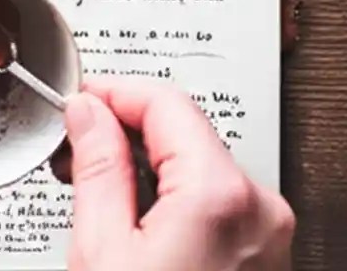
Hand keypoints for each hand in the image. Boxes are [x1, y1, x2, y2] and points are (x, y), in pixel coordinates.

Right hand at [65, 77, 294, 270]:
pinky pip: (217, 204)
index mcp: (220, 197)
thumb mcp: (102, 249)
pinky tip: (137, 222)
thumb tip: (89, 114)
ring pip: (199, 169)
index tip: (82, 100)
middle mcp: (260, 210)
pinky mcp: (265, 256)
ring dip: (149, 169)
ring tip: (101, 195)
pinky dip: (175, 201)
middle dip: (127, 134)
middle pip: (185, 135)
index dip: (114, 93)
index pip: (166, 103)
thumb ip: (97, 169)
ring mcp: (268, 235)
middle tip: (78, 148)